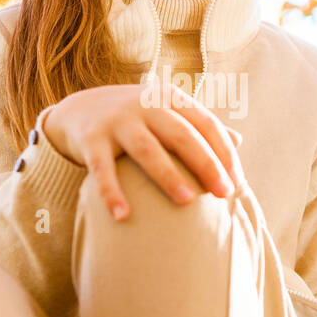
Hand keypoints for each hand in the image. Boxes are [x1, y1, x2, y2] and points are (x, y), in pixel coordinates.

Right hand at [42, 82, 244, 219]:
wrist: (79, 109)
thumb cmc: (135, 118)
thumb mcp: (166, 113)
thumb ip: (198, 125)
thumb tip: (238, 141)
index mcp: (169, 99)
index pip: (205, 123)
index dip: (224, 152)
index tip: (237, 182)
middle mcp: (145, 106)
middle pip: (182, 135)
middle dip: (206, 164)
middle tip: (225, 194)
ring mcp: (117, 121)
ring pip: (147, 150)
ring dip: (168, 176)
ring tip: (187, 203)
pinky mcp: (91, 139)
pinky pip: (102, 168)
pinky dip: (111, 192)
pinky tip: (123, 216)